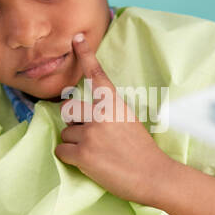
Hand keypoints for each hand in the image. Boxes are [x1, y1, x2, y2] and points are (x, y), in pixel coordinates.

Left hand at [54, 32, 173, 204]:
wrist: (153, 175)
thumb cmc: (142, 151)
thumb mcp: (128, 121)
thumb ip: (108, 113)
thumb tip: (85, 116)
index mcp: (114, 103)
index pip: (97, 75)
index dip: (85, 55)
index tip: (76, 39)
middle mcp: (100, 114)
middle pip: (69, 110)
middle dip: (75, 123)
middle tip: (93, 138)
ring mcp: (90, 134)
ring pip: (66, 133)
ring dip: (75, 143)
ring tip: (97, 153)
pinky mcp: (82, 154)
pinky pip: (61, 150)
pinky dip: (70, 158)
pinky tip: (88, 163)